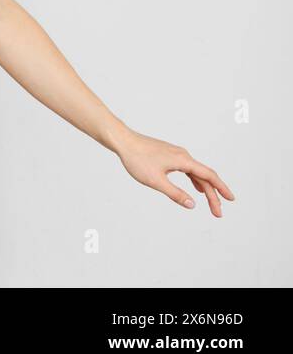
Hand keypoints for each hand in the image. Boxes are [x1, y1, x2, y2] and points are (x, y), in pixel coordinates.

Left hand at [114, 129, 233, 215]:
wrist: (123, 141)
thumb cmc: (137, 159)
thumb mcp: (156, 181)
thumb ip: (175, 193)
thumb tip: (192, 204)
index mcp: (183, 160)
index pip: (209, 176)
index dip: (221, 189)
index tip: (231, 200)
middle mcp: (183, 155)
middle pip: (204, 176)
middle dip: (213, 195)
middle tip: (218, 212)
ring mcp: (176, 154)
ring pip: (196, 173)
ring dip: (205, 188)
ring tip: (211, 202)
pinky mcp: (169, 154)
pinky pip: (188, 169)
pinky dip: (195, 180)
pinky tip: (196, 188)